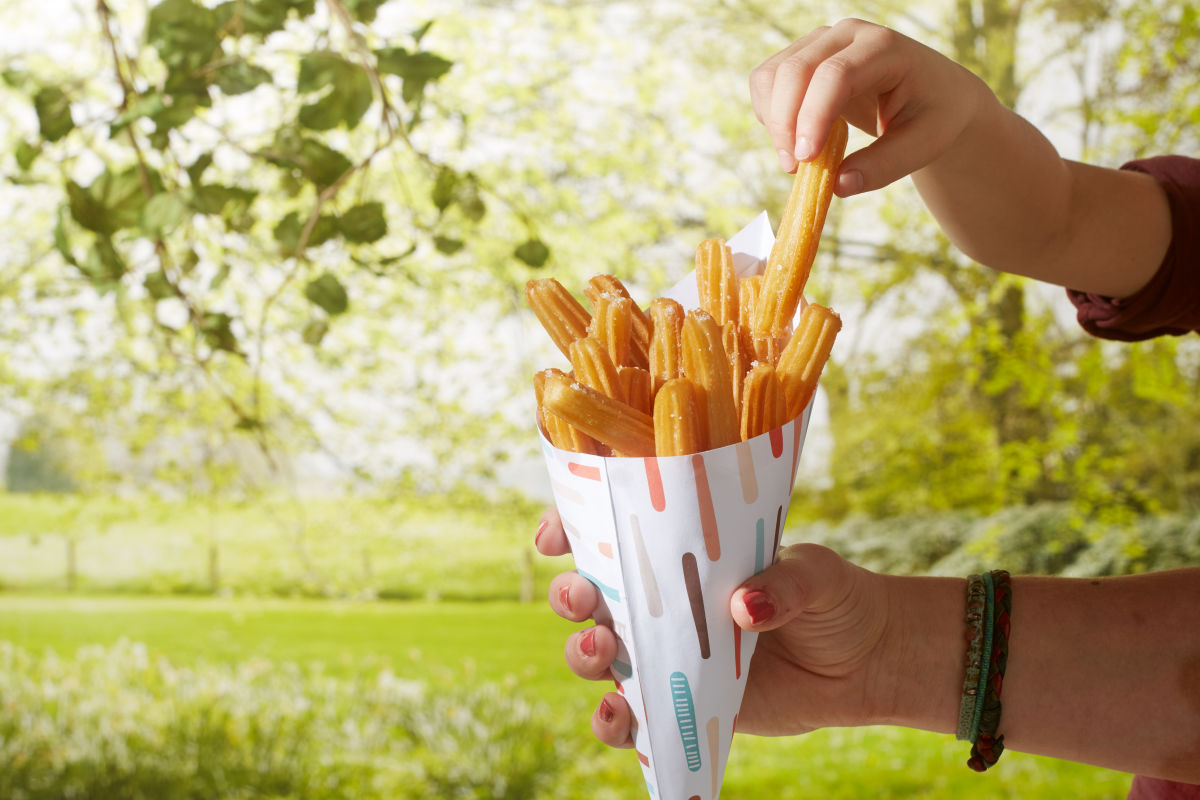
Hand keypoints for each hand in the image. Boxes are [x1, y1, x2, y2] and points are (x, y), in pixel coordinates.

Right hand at [534, 506, 898, 745]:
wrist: (864, 660)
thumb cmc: (833, 597)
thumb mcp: (817, 575)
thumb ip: (785, 584)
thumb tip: (744, 607)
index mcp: (680, 555)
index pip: (612, 533)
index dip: (571, 527)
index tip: (555, 535)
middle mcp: (661, 603)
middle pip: (588, 596)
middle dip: (570, 595)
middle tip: (585, 599)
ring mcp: (667, 655)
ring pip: (597, 656)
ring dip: (584, 654)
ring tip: (605, 651)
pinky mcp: (680, 705)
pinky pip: (631, 718)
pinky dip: (614, 722)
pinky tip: (618, 715)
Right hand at [750, 18, 990, 194]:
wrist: (933, 93)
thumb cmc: (932, 116)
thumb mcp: (922, 146)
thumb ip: (882, 167)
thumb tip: (837, 186)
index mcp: (885, 48)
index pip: (836, 74)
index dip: (813, 116)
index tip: (805, 160)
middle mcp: (849, 34)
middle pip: (796, 70)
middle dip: (785, 124)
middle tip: (794, 169)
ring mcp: (822, 41)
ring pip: (774, 74)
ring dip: (773, 121)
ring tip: (794, 159)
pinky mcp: (803, 56)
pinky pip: (767, 80)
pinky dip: (769, 113)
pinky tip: (791, 138)